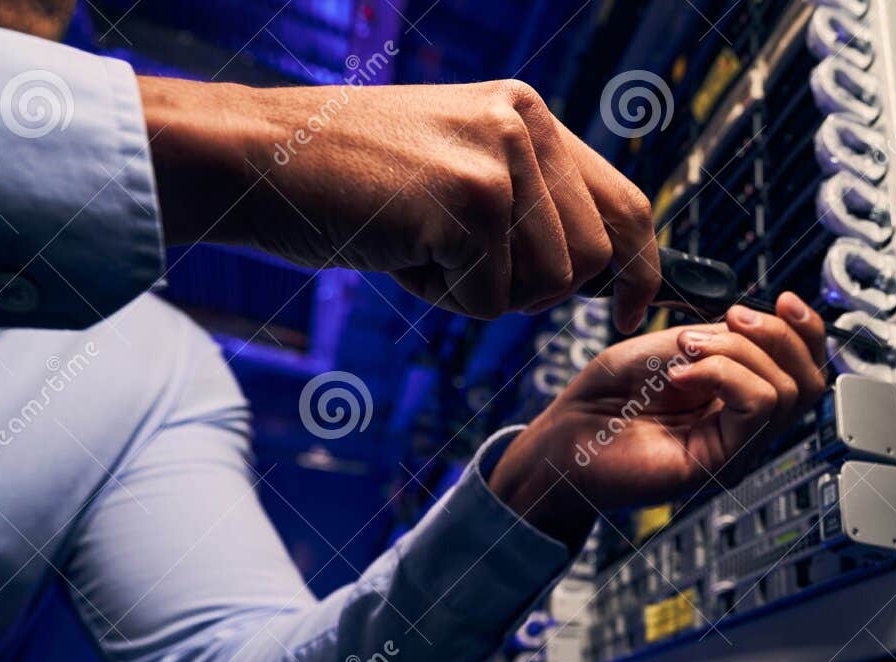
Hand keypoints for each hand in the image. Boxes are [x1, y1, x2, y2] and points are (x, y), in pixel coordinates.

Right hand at [139, 77, 659, 330]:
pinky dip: (442, 298)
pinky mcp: (466, 201)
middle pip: (588, 262)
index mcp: (529, 114)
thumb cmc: (352, 182)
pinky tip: (400, 250)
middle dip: (531, 290)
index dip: (641, 270)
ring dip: (479, 293)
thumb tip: (606, 269)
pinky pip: (487, 299)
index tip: (634, 312)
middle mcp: (524, 124)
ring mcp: (497, 159)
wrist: (254, 160)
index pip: (625, 203)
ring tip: (422, 246)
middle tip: (459, 263)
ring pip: (542, 286)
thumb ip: (531, 203)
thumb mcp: (459, 170)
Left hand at [488, 294, 829, 545]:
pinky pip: (757, 408)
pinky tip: (683, 374)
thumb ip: (720, 340)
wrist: (563, 439)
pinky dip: (724, 374)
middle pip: (810, 381)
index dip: (806, 330)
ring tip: (688, 350)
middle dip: (775, 334)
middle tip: (728, 319)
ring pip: (787, 392)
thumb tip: (756, 325)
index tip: (783, 299)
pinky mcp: (719, 466)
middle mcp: (746, 429)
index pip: (806, 369)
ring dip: (739, 352)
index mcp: (739, 400)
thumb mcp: (671, 348)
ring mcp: (736, 451)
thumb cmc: (604, 400)